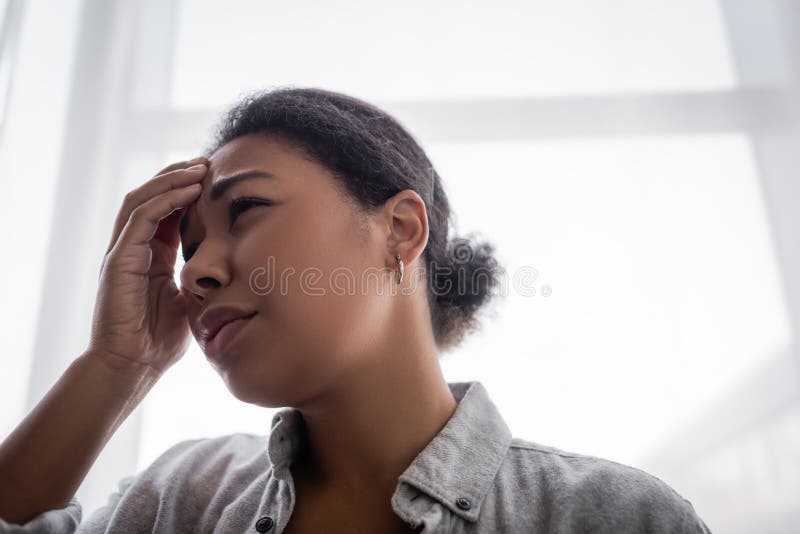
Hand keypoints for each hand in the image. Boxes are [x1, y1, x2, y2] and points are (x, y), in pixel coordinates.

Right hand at [86, 157, 206, 376]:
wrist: (133, 366)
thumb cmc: (160, 340)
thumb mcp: (190, 300)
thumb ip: (199, 278)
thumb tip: (228, 267)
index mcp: (151, 255)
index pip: (167, 211)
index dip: (188, 191)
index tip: (215, 177)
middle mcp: (134, 247)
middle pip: (151, 196)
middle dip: (178, 175)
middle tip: (208, 162)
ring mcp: (123, 251)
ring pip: (142, 199)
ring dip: (171, 180)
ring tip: (199, 167)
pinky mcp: (118, 259)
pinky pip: (140, 218)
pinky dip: (164, 199)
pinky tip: (188, 190)